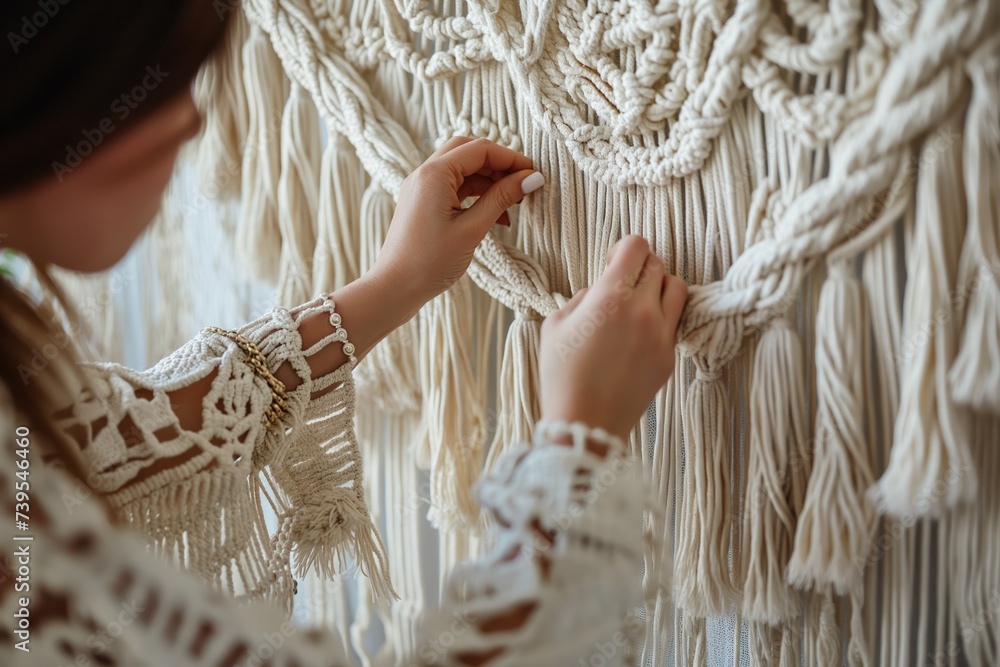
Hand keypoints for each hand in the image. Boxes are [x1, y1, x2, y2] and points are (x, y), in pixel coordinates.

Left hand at [371, 137, 542, 309]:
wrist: (394, 289)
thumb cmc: (429, 262)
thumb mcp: (472, 229)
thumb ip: (501, 199)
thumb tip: (531, 178)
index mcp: (434, 174)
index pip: (480, 150)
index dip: (511, 158)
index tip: (534, 175)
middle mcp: (425, 174)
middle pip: (469, 152)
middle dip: (499, 165)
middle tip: (522, 184)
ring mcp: (422, 188)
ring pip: (462, 170)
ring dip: (489, 181)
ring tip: (513, 203)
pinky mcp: (423, 203)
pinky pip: (454, 188)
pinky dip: (476, 195)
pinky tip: (496, 215)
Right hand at [539, 236, 687, 440]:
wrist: (586, 423)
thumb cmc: (562, 375)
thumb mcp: (556, 325)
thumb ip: (582, 297)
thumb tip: (601, 289)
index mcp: (611, 297)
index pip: (637, 247)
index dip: (623, 249)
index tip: (611, 264)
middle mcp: (643, 311)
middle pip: (658, 264)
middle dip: (639, 268)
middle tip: (622, 285)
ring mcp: (662, 336)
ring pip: (678, 288)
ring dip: (660, 287)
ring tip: (640, 304)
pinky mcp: (670, 357)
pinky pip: (675, 322)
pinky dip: (661, 318)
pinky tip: (639, 333)